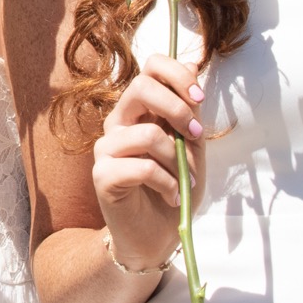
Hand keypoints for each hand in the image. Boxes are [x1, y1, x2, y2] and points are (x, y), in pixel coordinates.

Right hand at [90, 53, 205, 271]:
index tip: (199, 98)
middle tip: (194, 135)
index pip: (151, 67)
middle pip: (141, 87)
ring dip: (177, 160)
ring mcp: (107, 148)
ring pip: (146, 133)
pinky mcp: (102, 175)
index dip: (177, 75)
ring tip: (184, 181)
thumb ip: (190, 110)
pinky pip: (142, 167)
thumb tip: (192, 64)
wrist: (157, 238)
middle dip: (176, 109)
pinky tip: (173, 197)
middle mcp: (119, 123)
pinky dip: (167, 183)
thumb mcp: (192, 146)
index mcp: (141, 110)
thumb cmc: (175, 189)